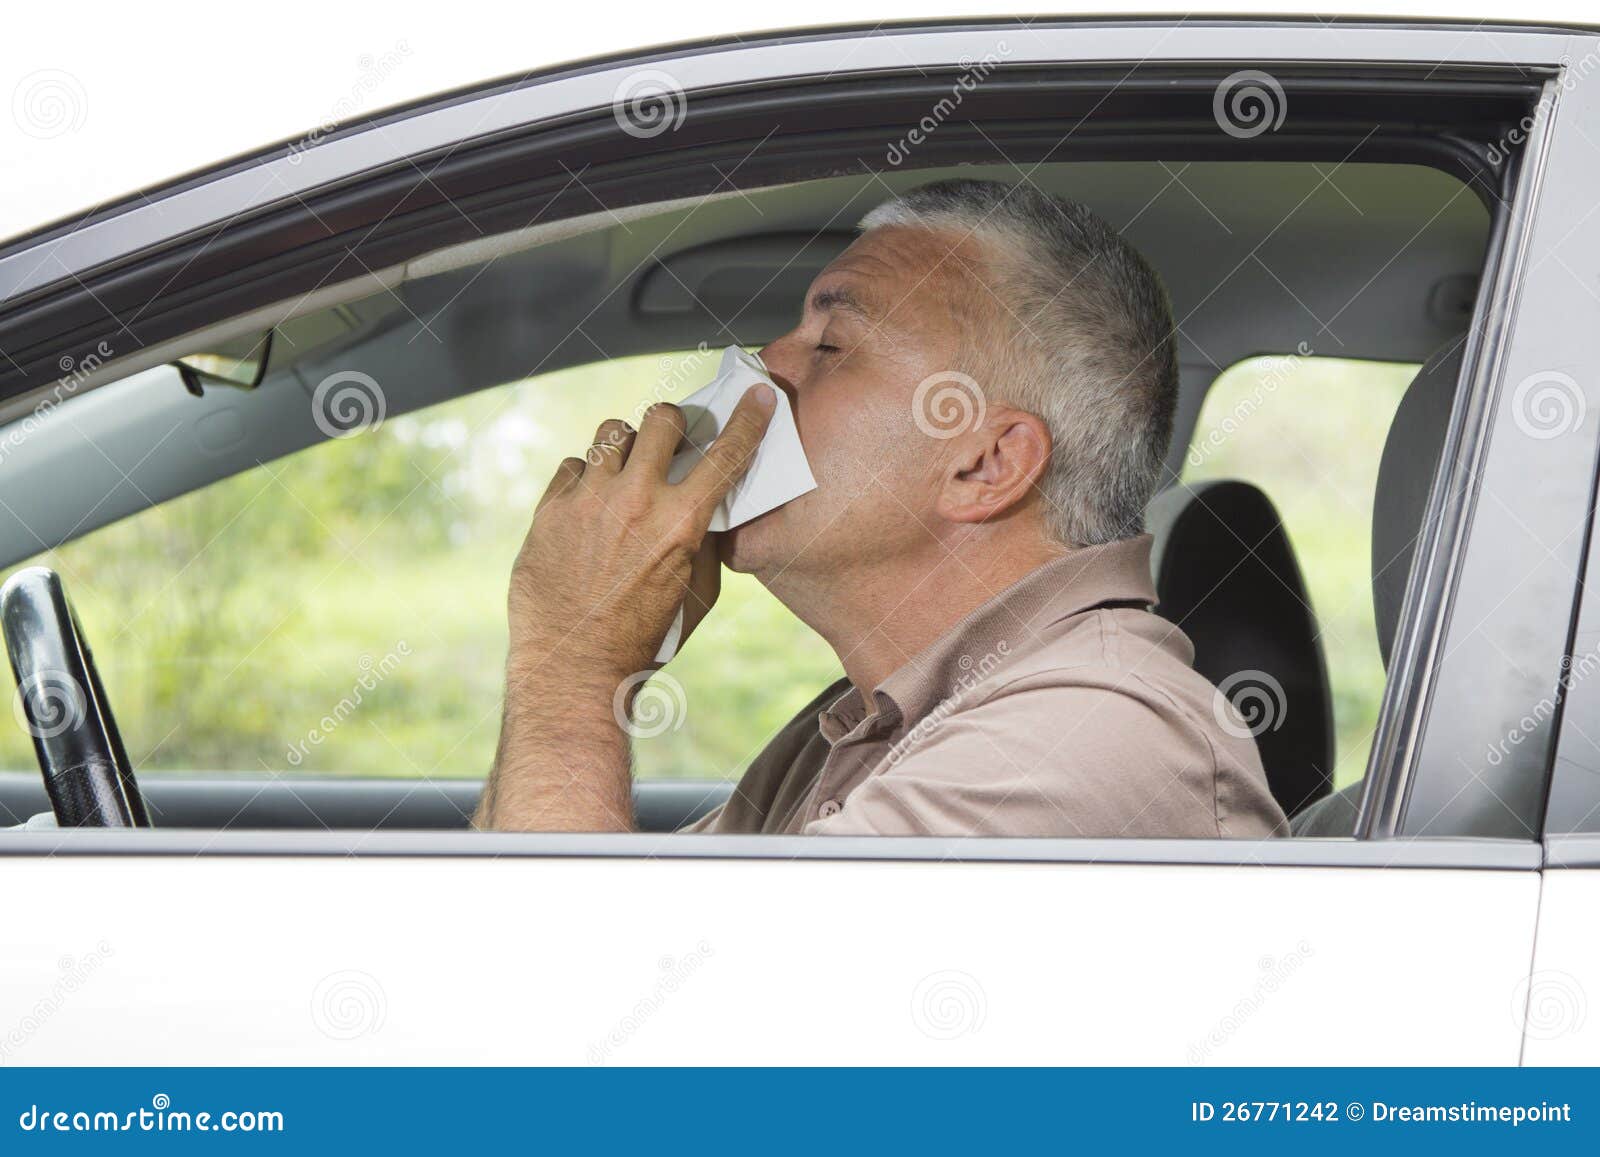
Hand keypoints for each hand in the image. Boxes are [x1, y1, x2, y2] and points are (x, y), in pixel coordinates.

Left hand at [506, 384, 775, 684]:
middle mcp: (634, 501)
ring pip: (611, 431)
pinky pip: (574, 465)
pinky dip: (587, 478)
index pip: (726, 454)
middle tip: (671, 441)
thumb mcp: (696, 594)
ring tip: (626, 470)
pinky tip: (591, 506)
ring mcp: (587, 501)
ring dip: (626, 444)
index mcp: (680, 524)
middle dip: (672, 424)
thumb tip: (711, 502)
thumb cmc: (642, 639)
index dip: (749, 419)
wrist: (573, 667)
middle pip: (661, 419)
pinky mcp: (550, 509)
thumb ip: (706, 541)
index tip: (758, 397)